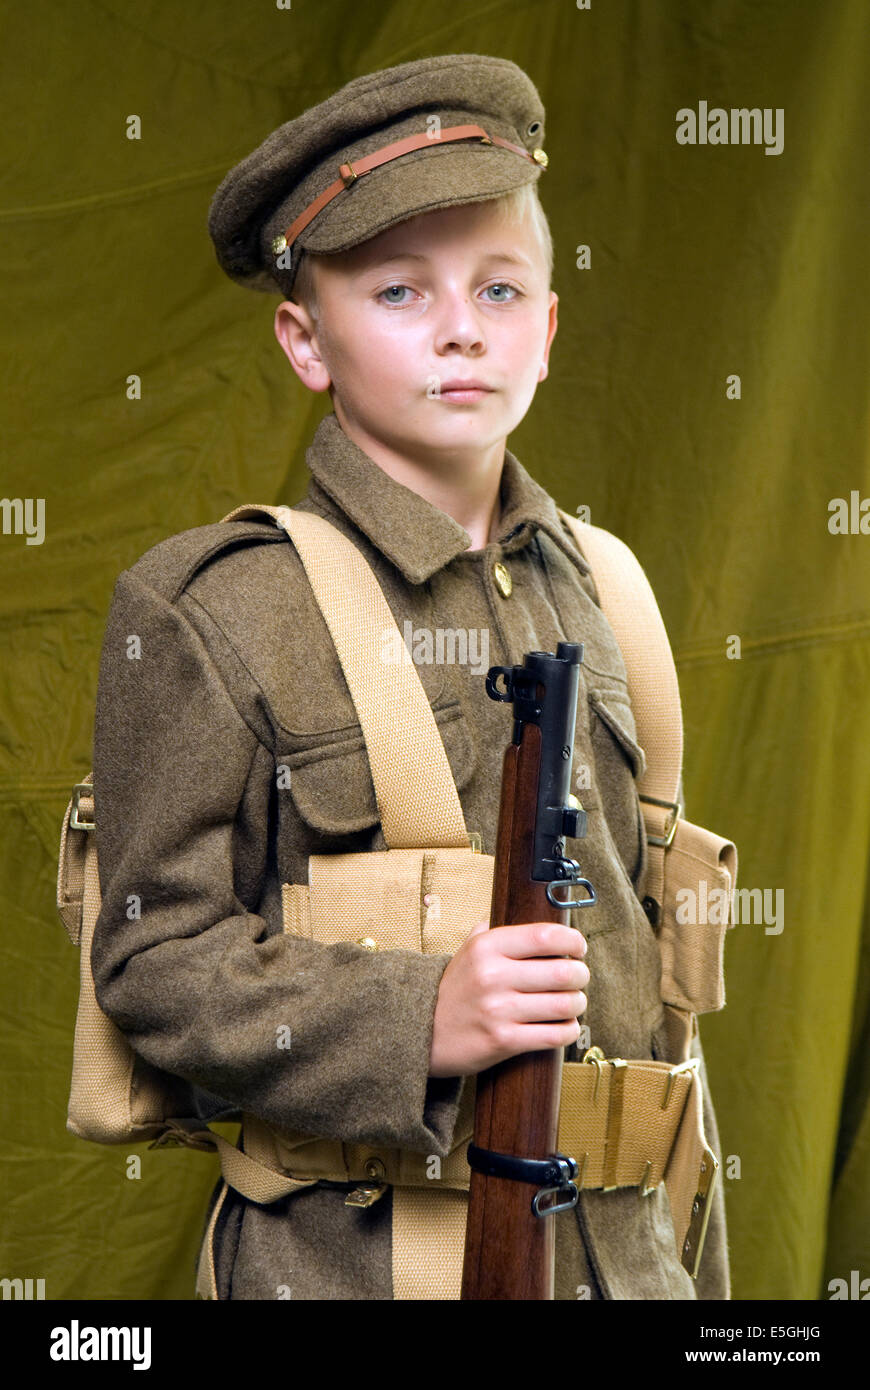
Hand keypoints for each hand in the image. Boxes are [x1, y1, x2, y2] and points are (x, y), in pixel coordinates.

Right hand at [429, 918, 588, 1077]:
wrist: (422, 1030)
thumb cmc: (454, 990)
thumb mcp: (467, 951)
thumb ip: (493, 931)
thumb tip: (526, 913)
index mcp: (487, 947)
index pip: (545, 936)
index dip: (572, 941)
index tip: (578, 948)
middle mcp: (493, 975)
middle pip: (562, 971)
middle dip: (580, 975)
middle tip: (579, 977)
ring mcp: (498, 1010)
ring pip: (564, 1004)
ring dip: (577, 1003)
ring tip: (574, 1002)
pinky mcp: (503, 1040)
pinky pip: (554, 1035)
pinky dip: (568, 1030)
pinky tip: (566, 1025)